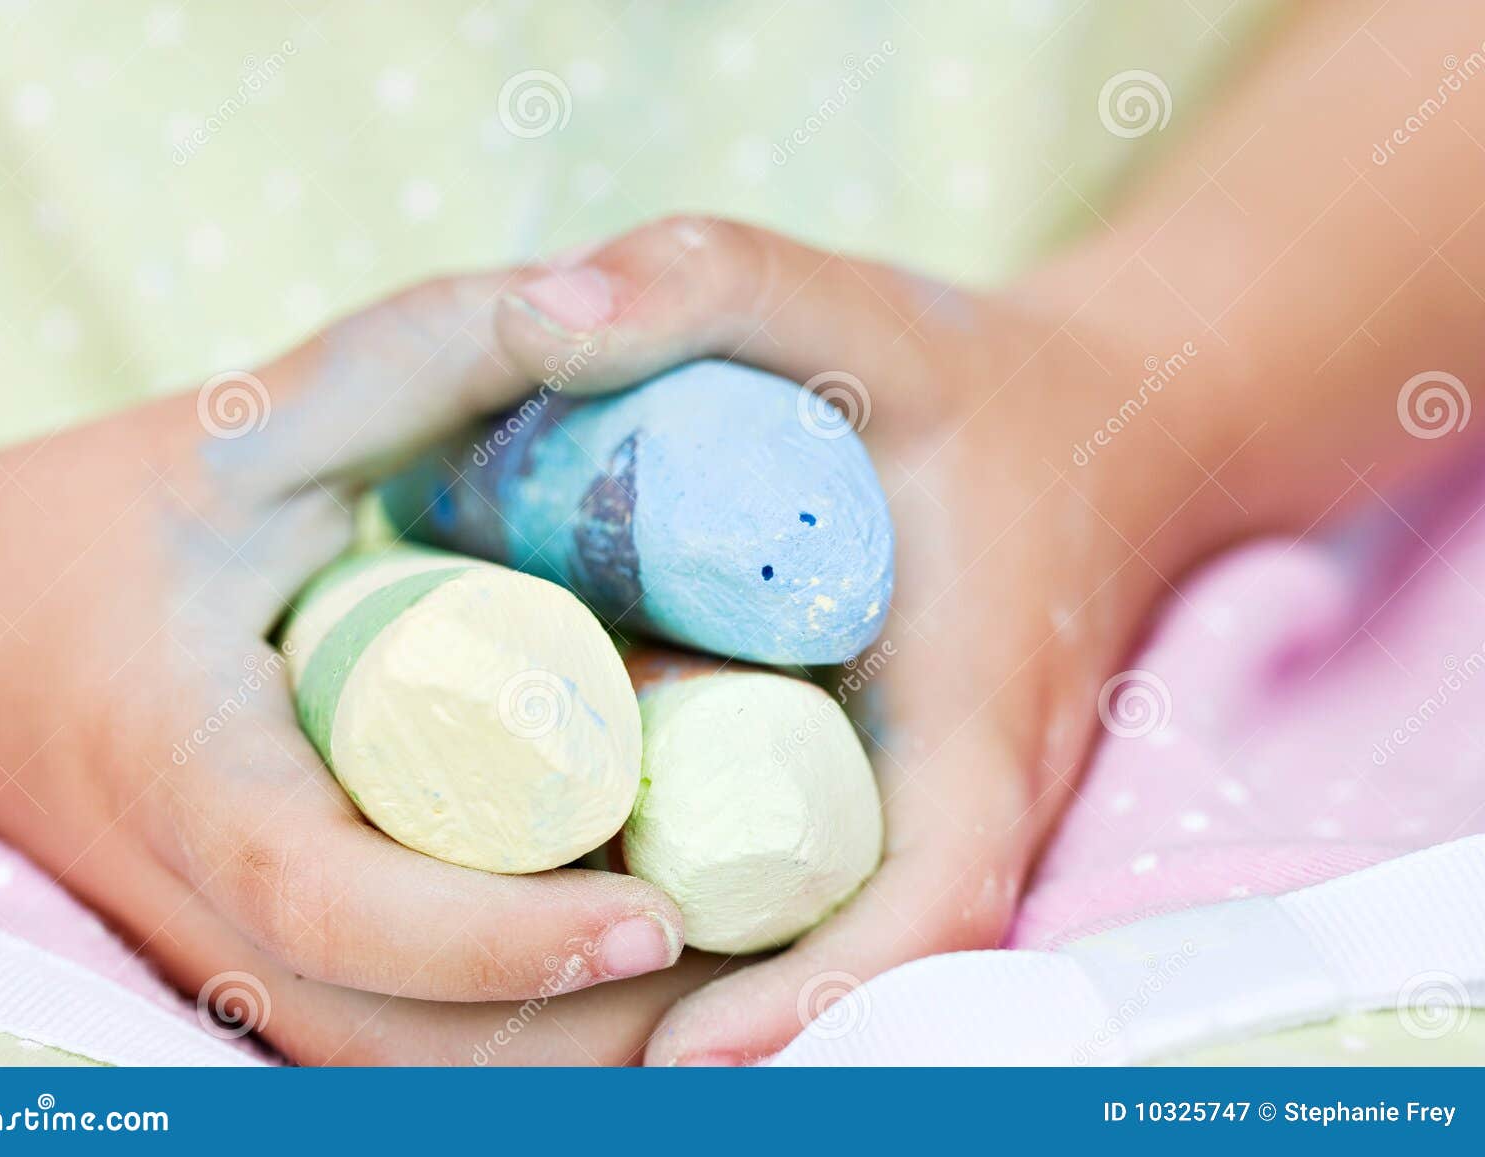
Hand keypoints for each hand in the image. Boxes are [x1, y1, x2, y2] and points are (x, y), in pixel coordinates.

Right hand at [0, 267, 712, 1063]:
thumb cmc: (104, 524)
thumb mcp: (248, 420)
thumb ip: (416, 355)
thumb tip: (594, 308)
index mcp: (195, 779)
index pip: (338, 907)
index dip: (497, 935)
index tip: (659, 915)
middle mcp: (215, 911)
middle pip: (412, 1045)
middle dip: (592, 1022)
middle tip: (760, 921)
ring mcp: (243, 964)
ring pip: (423, 1074)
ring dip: (582, 1044)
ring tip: (734, 936)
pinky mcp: (275, 973)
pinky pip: (416, 1049)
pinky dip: (536, 1030)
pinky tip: (647, 940)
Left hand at [489, 216, 1240, 1063]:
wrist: (1101, 427)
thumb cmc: (973, 381)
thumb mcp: (846, 298)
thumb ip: (710, 282)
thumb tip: (541, 318)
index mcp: (976, 721)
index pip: (928, 909)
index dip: (817, 1004)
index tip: (682, 1059)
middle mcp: (963, 802)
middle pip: (861, 971)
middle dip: (728, 1030)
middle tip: (550, 1057)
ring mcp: (934, 816)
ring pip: (832, 951)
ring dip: (712, 1000)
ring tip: (544, 1026)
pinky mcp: (899, 803)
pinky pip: (815, 896)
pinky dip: (725, 935)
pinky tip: (590, 919)